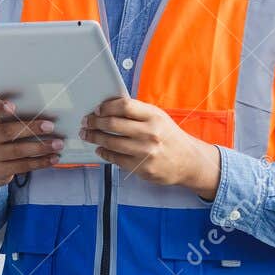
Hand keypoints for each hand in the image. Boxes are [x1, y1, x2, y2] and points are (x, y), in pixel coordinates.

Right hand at [0, 97, 64, 189]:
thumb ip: (8, 117)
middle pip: (8, 132)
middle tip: (50, 126)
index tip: (12, 106)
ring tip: (58, 144)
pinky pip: (22, 166)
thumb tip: (41, 110)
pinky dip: (40, 162)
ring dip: (41, 147)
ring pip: (18, 151)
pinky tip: (53, 158)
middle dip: (31, 128)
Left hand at [79, 96, 220, 197]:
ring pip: (110, 142)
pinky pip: (115, 158)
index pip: (124, 106)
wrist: (188, 162)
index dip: (106, 106)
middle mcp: (150, 133)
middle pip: (113, 123)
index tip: (97, 109)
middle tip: (87, 122)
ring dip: (94, 137)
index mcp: (154, 116)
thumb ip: (138, 112)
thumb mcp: (159, 118)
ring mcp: (145, 152)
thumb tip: (109, 106)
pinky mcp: (142, 168)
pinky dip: (104, 152)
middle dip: (95, 122)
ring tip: (87, 134)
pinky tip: (100, 149)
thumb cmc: (170, 137)